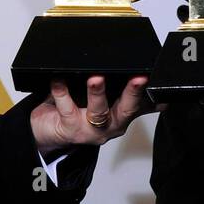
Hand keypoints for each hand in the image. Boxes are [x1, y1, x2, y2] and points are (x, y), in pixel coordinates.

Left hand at [29, 75, 155, 151]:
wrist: (50, 131)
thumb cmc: (77, 112)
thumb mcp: (104, 102)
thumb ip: (122, 93)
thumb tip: (141, 71)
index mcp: (121, 116)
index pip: (141, 105)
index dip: (151, 95)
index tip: (154, 80)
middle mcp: (110, 126)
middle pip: (126, 110)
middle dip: (133, 93)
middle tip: (138, 78)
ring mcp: (91, 130)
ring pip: (98, 111)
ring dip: (98, 93)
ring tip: (96, 78)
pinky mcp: (70, 130)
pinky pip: (67, 109)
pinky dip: (62, 92)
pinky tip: (59, 80)